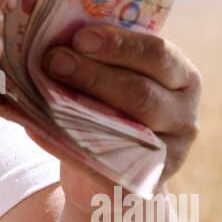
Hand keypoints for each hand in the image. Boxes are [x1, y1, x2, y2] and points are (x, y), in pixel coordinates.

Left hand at [41, 25, 201, 187]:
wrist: (112, 169)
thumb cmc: (112, 107)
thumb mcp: (116, 76)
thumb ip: (97, 58)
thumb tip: (49, 38)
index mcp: (182, 78)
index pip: (158, 54)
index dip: (119, 44)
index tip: (79, 37)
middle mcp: (184, 116)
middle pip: (141, 93)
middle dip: (93, 74)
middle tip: (54, 60)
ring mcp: (168, 154)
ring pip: (126, 130)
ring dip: (81, 108)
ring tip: (44, 91)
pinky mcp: (142, 184)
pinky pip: (103, 163)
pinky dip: (67, 144)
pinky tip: (37, 128)